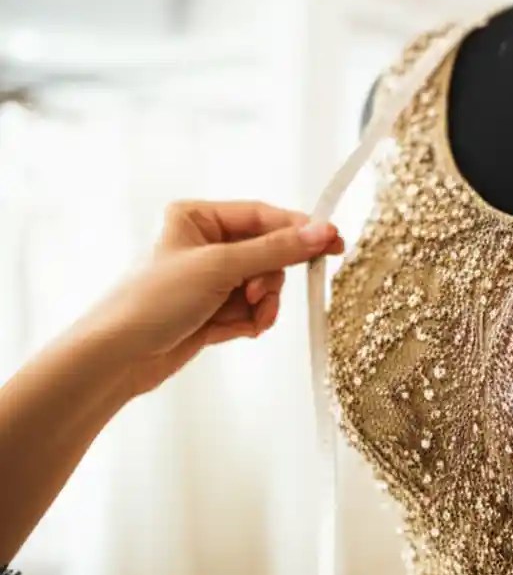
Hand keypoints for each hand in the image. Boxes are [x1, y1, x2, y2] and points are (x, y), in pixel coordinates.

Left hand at [81, 200, 343, 395]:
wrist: (116, 358)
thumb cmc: (152, 301)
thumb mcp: (220, 267)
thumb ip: (276, 250)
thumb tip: (322, 231)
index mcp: (197, 218)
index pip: (263, 216)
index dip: (299, 230)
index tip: (333, 244)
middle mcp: (204, 244)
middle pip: (268, 253)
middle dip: (269, 279)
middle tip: (257, 296)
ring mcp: (209, 279)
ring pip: (264, 284)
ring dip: (262, 304)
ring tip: (247, 318)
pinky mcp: (212, 310)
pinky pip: (252, 309)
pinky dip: (251, 321)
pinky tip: (236, 331)